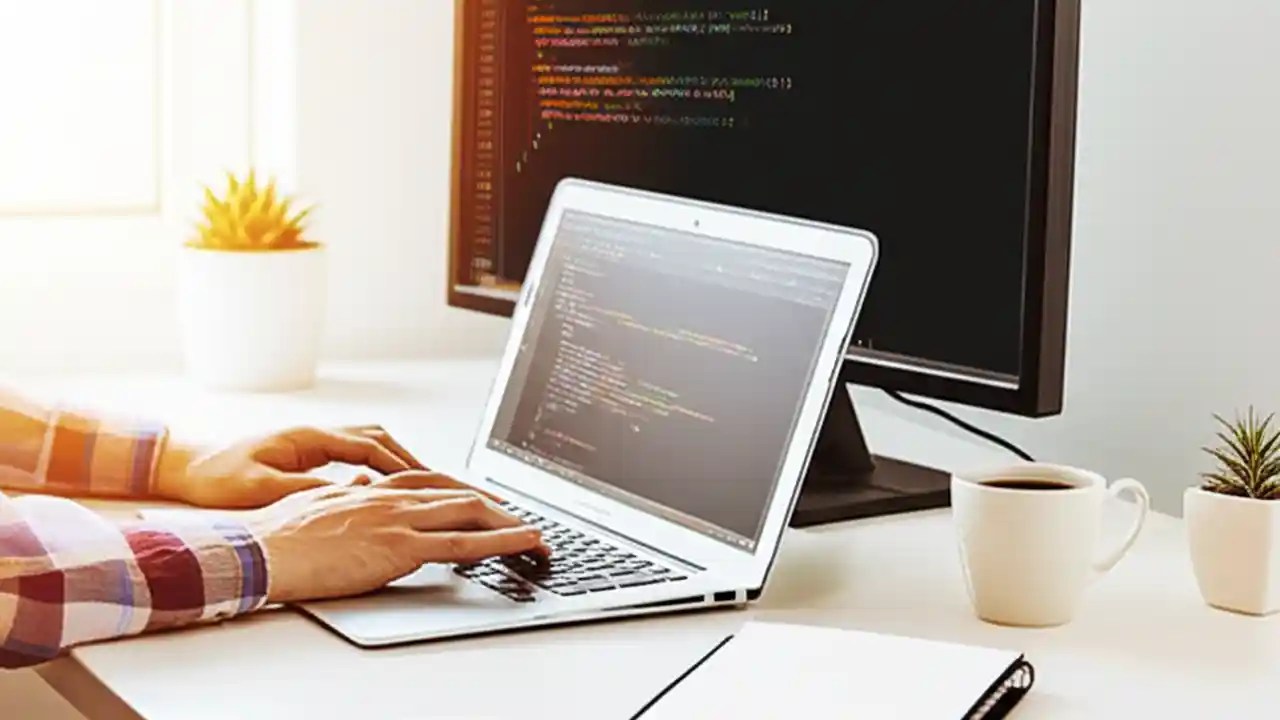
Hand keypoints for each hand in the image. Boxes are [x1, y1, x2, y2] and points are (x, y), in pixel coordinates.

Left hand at [155, 426, 418, 508]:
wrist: (185, 466)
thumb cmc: (214, 477)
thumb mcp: (260, 489)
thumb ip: (306, 490)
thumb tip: (349, 494)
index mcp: (308, 438)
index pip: (370, 447)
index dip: (402, 466)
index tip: (426, 484)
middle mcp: (314, 434)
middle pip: (378, 438)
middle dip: (409, 460)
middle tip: (436, 483)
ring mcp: (311, 442)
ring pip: (368, 443)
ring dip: (395, 461)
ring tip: (419, 485)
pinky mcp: (306, 454)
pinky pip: (354, 455)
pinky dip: (377, 466)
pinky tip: (384, 487)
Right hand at [251, 480, 548, 602]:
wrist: (260, 551)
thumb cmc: (280, 534)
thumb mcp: (319, 502)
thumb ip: (347, 492)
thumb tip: (362, 483)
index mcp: (374, 487)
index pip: (433, 481)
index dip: (465, 492)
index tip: (488, 502)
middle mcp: (393, 496)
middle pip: (460, 493)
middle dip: (497, 508)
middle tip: (522, 522)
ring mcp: (399, 520)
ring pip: (470, 512)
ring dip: (510, 523)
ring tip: (537, 536)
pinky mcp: (399, 547)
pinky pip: (462, 544)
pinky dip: (501, 542)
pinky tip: (524, 544)